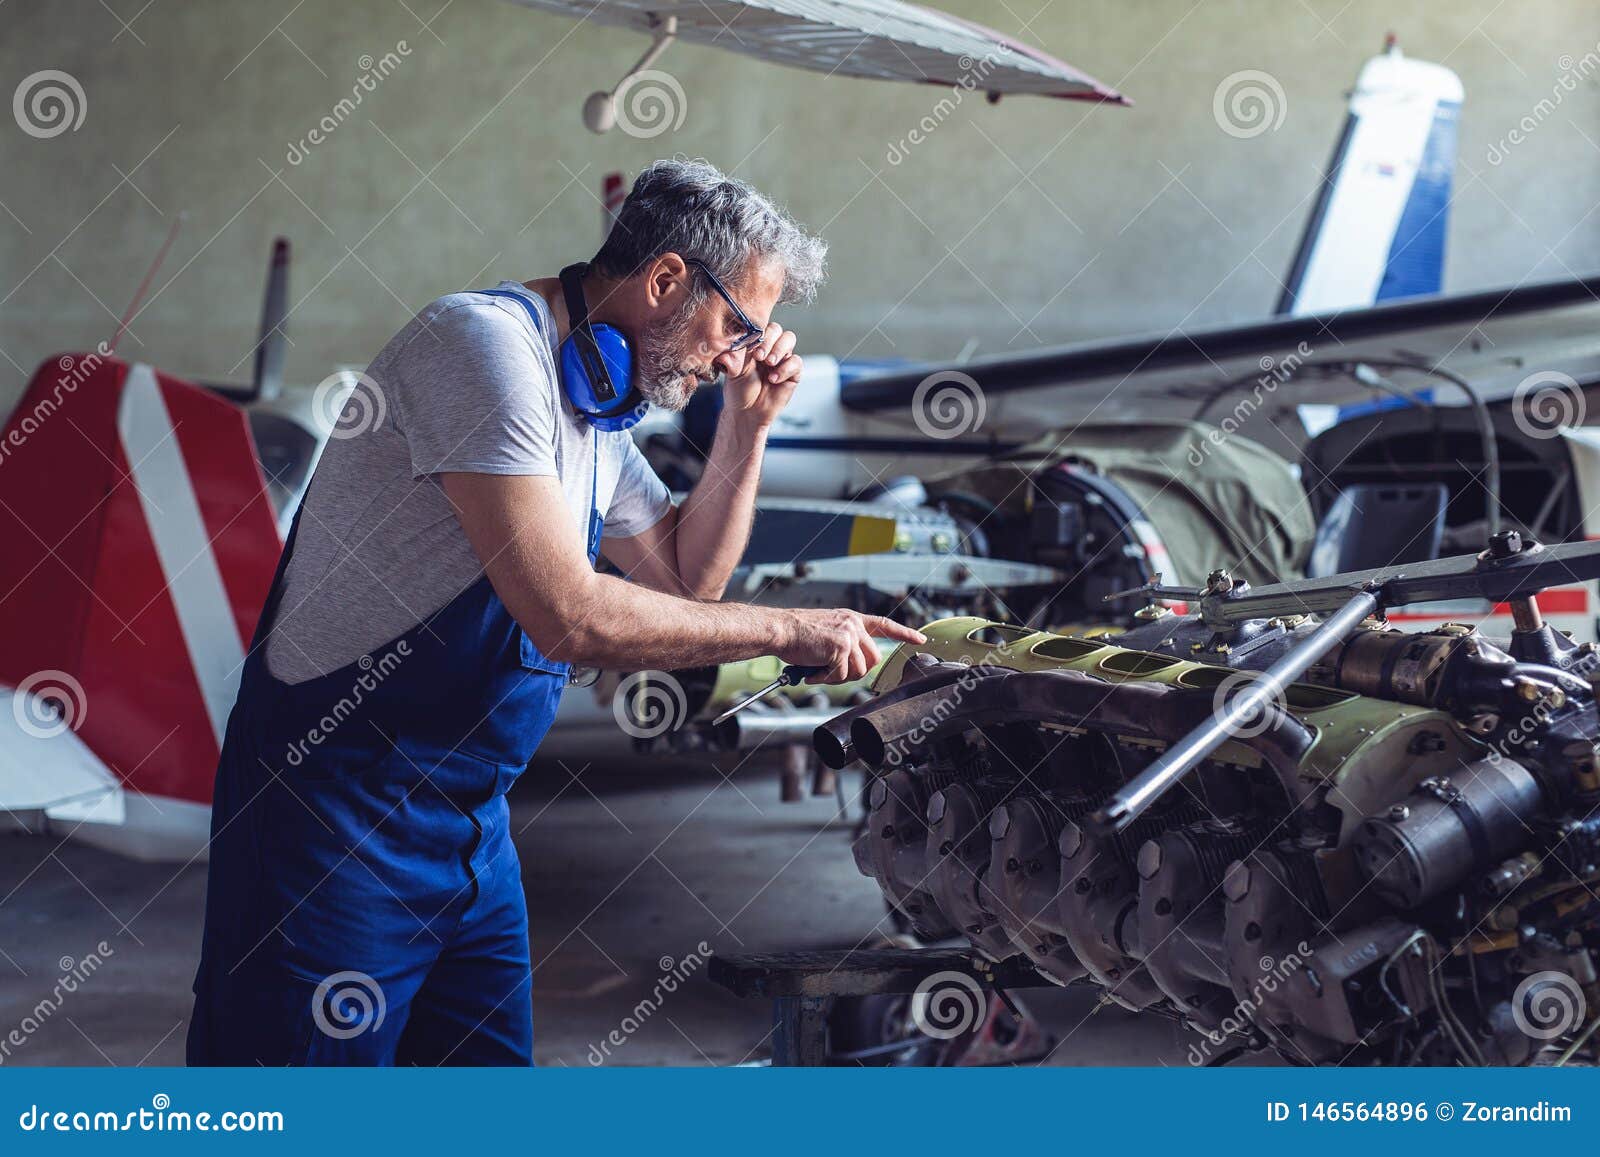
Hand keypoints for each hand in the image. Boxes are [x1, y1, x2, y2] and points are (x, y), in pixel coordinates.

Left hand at [721, 322, 800, 430]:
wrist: (747, 413)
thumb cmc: (739, 391)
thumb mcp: (732, 374)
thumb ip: (732, 361)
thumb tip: (725, 354)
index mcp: (755, 343)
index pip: (761, 327)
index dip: (758, 334)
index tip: (750, 348)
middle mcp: (770, 347)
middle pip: (778, 329)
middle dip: (769, 341)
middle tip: (759, 357)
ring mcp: (782, 359)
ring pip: (789, 339)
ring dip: (779, 349)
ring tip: (769, 364)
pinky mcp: (793, 372)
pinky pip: (796, 362)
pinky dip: (786, 368)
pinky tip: (774, 379)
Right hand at [778, 610, 925, 684]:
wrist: (781, 630)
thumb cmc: (798, 634)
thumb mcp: (827, 631)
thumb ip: (844, 643)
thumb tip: (853, 666)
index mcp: (851, 619)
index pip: (884, 624)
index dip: (903, 633)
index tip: (920, 639)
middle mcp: (853, 624)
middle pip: (873, 659)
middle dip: (856, 671)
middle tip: (833, 673)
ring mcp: (849, 635)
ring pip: (859, 670)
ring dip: (838, 677)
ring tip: (819, 672)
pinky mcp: (840, 648)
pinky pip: (841, 675)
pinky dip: (825, 679)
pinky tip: (812, 673)